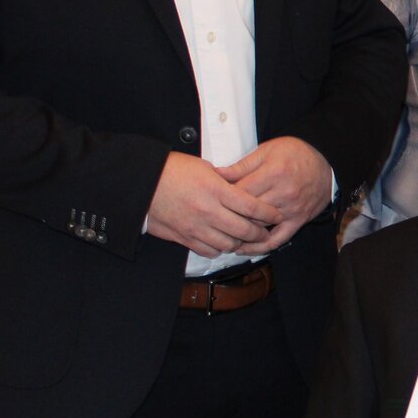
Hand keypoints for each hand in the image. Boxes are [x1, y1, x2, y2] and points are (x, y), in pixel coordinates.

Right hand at [144, 152, 279, 256]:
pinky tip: (223, 242)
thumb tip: (241, 186)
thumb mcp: (204, 167)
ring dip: (240, 243)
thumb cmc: (171, 169)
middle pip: (244, 230)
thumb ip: (225, 180)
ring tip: (246, 239)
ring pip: (228, 244)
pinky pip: (208, 250)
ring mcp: (196, 227)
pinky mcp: (183, 237)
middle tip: (266, 232)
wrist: (141, 183)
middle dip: (260, 233)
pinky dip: (219, 249)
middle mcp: (208, 211)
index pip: (251, 206)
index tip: (276, 214)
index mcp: (216, 190)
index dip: (268, 213)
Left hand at [219, 137, 332, 252]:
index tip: (212, 199)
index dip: (222, 197)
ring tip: (221, 233)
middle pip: (247, 212)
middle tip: (213, 218)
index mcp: (273, 174)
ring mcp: (291, 210)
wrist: (327, 162)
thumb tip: (217, 174)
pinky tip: (244, 249)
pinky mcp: (298, 220)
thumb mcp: (267, 150)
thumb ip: (242, 165)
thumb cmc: (296, 153)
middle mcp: (283, 194)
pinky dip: (260, 247)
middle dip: (227, 216)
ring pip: (258, 227)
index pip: (239, 192)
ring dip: (239, 232)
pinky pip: (277, 239)